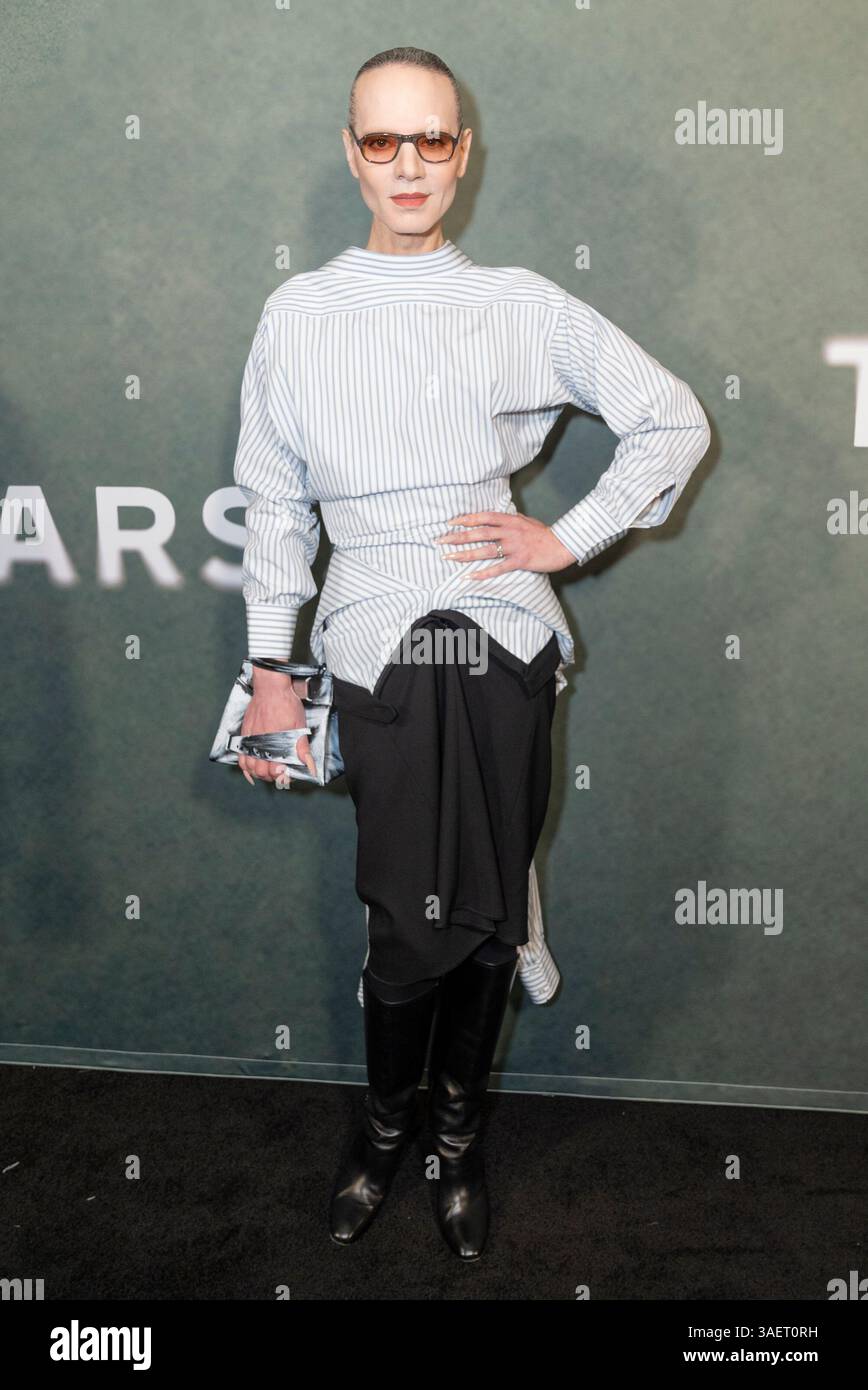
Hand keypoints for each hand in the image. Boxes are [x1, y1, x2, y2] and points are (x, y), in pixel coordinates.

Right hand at [238, 669, 316, 786]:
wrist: (270, 687)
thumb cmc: (285, 704)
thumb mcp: (299, 726)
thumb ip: (303, 748)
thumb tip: (310, 766)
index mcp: (273, 744)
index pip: (275, 771)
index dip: (283, 777)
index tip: (288, 775)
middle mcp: (259, 744)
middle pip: (261, 772)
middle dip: (271, 777)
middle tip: (280, 775)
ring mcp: (250, 740)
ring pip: (249, 767)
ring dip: (258, 773)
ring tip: (268, 773)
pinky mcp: (245, 735)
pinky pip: (240, 756)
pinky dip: (245, 767)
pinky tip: (250, 772)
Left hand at [433, 511, 577, 578]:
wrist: (563, 545)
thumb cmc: (543, 534)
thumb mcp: (526, 520)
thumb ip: (510, 519)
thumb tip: (495, 517)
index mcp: (510, 520)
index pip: (483, 517)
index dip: (466, 519)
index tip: (450, 523)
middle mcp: (510, 531)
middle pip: (479, 533)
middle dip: (458, 536)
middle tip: (440, 540)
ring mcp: (515, 546)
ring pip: (485, 550)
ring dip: (465, 554)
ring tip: (449, 557)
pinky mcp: (520, 561)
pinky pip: (499, 568)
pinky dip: (484, 572)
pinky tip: (470, 576)